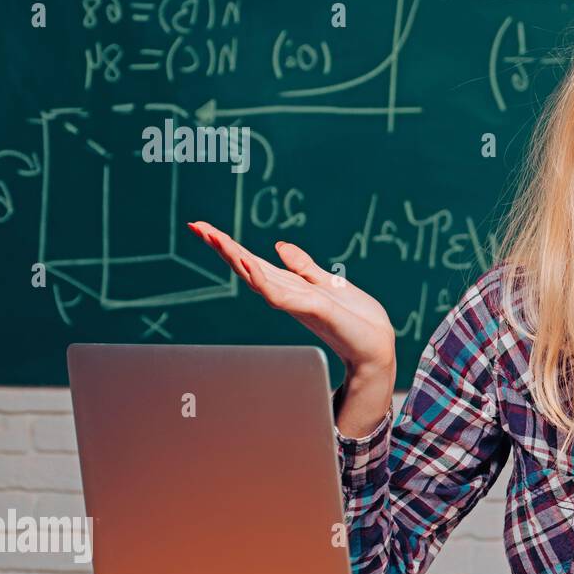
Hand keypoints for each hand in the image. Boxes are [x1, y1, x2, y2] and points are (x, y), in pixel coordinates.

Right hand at [187, 221, 395, 377]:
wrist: (377, 347)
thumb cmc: (355, 319)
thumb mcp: (327, 283)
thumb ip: (303, 266)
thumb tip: (279, 245)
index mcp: (290, 285)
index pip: (253, 261)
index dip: (229, 244)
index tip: (203, 226)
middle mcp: (287, 294)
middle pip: (248, 267)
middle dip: (222, 247)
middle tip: (197, 226)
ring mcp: (297, 303)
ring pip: (258, 278)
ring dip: (236, 258)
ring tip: (215, 237)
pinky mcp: (312, 310)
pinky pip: (281, 294)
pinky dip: (264, 280)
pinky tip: (250, 264)